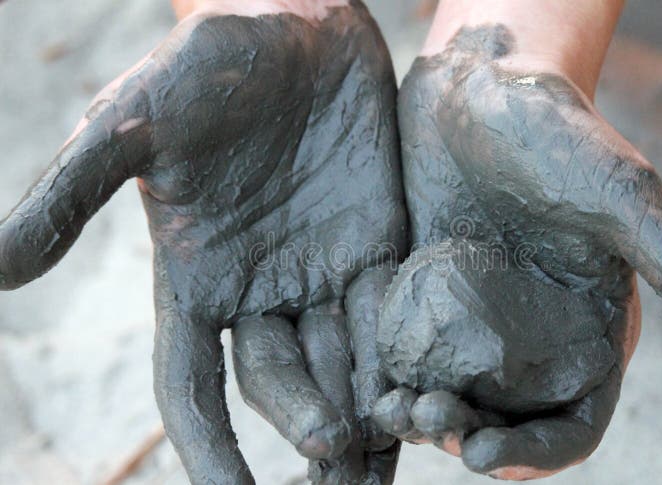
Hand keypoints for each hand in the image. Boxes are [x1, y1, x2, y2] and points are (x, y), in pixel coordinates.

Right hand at [0, 1, 404, 482]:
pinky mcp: (378, 242)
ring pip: (343, 366)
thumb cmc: (203, 64)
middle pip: (284, 389)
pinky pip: (393, 314)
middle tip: (336, 477)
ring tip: (379, 477)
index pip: (196, 387)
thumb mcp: (131, 125)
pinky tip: (425, 405)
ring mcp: (324, 269)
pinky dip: (405, 361)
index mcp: (198, 280)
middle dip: (308, 437)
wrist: (292, 20)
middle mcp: (262, 289)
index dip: (210, 447)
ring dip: (364, 423)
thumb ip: (72, 197)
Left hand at [372, 23, 661, 479]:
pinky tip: (369, 385)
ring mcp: (470, 318)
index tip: (487, 456)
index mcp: (587, 331)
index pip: (570, 422)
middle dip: (470, 437)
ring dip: (425, 418)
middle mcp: (529, 336)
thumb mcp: (628, 203)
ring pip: (450, 394)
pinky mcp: (422, 294)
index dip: (535, 453)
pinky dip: (390, 379)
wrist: (483, 87)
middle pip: (503, 419)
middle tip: (433, 424)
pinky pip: (405, 353)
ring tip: (397, 411)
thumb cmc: (562, 137)